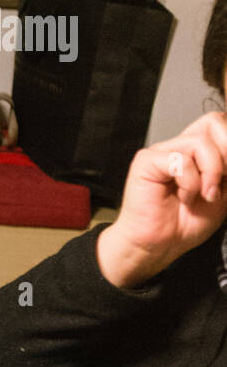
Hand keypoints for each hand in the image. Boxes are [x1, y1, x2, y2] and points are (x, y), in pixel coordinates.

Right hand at [96, 112, 226, 287]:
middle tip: (224, 180)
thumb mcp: (226, 193)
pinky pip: (181, 160)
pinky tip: (185, 198)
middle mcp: (180, 145)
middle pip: (213, 121)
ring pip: (201, 142)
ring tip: (206, 195)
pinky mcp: (147, 161)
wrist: (161, 245)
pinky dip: (190, 183)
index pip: (222, 125)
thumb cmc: (187, 222)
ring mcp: (162, 151)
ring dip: (212, 172)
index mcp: (200, 151)